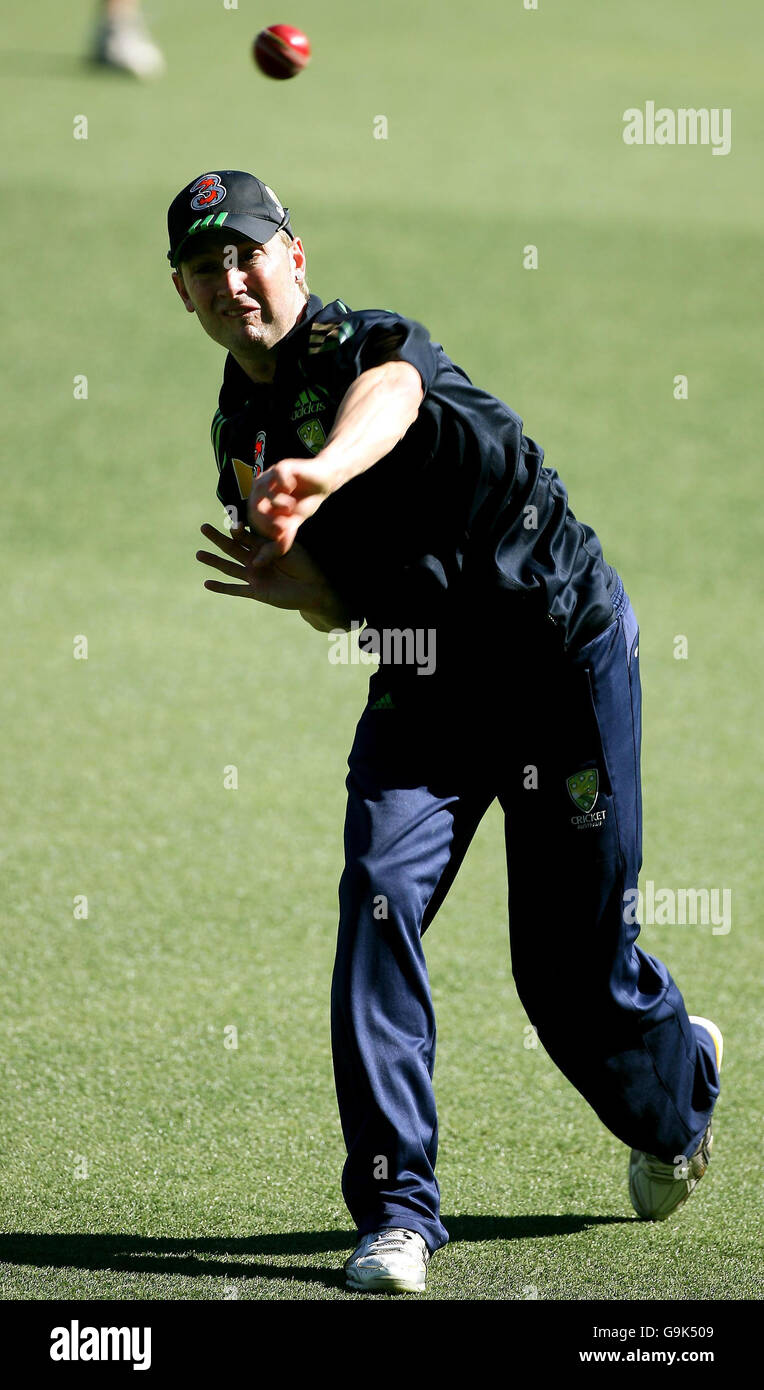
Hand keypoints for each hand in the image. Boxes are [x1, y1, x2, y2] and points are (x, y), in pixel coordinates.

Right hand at [196, 521, 335, 610]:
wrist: (313, 588)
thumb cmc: (305, 565)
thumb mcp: (287, 548)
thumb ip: (270, 542)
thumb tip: (258, 528)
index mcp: (263, 547)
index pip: (245, 535)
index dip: (237, 529)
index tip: (232, 523)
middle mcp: (255, 560)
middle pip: (232, 547)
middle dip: (218, 538)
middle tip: (203, 527)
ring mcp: (254, 576)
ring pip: (229, 567)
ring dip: (214, 561)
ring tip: (198, 554)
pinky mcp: (256, 592)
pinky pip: (236, 589)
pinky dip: (222, 588)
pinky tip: (207, 583)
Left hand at [247, 458, 334, 566]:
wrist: (324, 481)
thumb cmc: (306, 501)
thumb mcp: (293, 525)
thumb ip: (278, 543)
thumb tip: (257, 564)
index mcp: (260, 502)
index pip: (253, 520)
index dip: (266, 529)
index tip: (283, 531)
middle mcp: (261, 488)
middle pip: (255, 508)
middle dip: (270, 520)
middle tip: (285, 525)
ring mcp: (270, 475)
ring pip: (264, 493)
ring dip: (280, 504)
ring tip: (292, 509)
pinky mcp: (283, 466)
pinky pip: (278, 476)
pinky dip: (285, 484)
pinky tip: (292, 488)